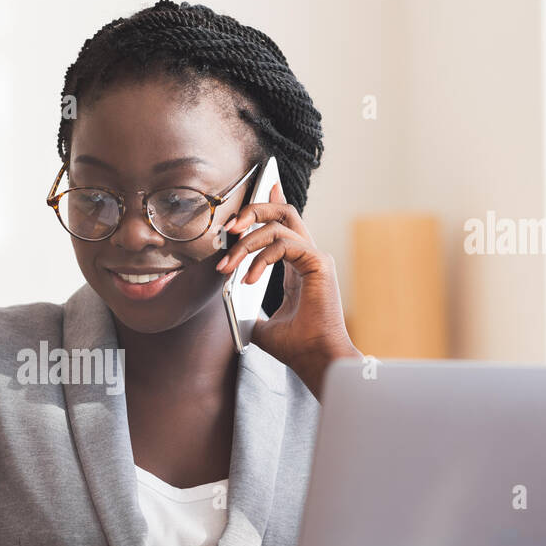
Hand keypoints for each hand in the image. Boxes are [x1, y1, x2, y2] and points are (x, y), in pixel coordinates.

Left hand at [215, 182, 361, 397]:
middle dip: (254, 210)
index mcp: (298, 266)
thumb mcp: (261, 325)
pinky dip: (261, 258)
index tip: (264, 186)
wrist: (316, 360)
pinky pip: (284, 244)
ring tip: (227, 266)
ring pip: (279, 225)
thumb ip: (249, 310)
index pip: (285, 224)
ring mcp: (316, 258)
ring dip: (246, 242)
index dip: (273, 202)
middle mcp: (309, 257)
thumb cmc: (296, 347)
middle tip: (229, 227)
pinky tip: (250, 278)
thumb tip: (229, 306)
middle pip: (284, 212)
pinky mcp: (319, 265)